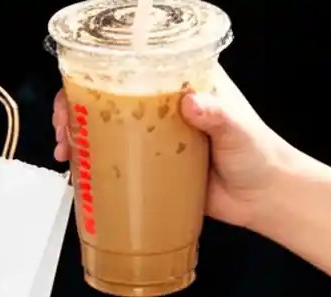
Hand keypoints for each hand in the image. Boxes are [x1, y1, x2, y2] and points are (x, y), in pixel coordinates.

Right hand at [52, 66, 306, 230]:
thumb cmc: (259, 154)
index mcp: (180, 82)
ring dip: (78, 138)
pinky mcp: (150, 167)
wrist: (264, 198)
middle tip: (66, 129)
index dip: (97, 72)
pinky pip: (115, 163)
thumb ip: (217, 115)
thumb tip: (193, 103)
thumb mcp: (238, 128)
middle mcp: (161, 106)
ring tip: (67, 153)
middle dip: (75, 108)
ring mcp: (152, 137)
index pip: (131, 65)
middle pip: (106, 96)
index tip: (78, 88)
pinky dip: (93, 168)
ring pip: (104, 128)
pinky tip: (80, 176)